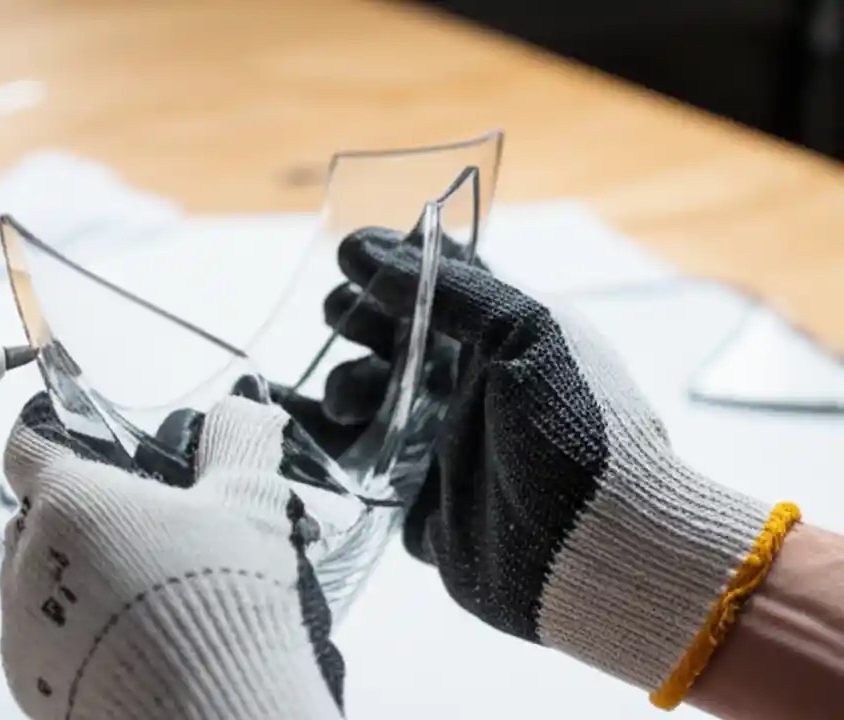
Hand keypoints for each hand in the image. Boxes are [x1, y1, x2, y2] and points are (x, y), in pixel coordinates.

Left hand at [0, 392, 344, 719]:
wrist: (210, 711)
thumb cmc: (220, 604)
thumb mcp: (249, 503)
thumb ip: (239, 444)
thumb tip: (243, 411)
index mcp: (70, 502)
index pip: (29, 446)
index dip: (53, 437)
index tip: (74, 440)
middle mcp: (30, 561)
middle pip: (37, 516)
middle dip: (78, 516)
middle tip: (139, 530)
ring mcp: (23, 628)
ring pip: (34, 580)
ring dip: (73, 576)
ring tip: (141, 594)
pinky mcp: (29, 685)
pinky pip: (40, 641)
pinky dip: (72, 635)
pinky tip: (129, 642)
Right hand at [314, 227, 797, 708]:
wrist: (595, 548)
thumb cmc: (577, 427)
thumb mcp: (528, 331)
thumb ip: (453, 285)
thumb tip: (367, 247)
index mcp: (505, 337)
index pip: (438, 284)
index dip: (391, 266)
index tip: (347, 255)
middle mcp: (470, 385)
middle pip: (394, 339)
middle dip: (359, 322)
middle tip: (335, 318)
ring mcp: (440, 443)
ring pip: (371, 400)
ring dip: (347, 384)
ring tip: (348, 399)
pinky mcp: (415, 501)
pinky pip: (356, 466)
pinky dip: (323, 446)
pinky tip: (296, 427)